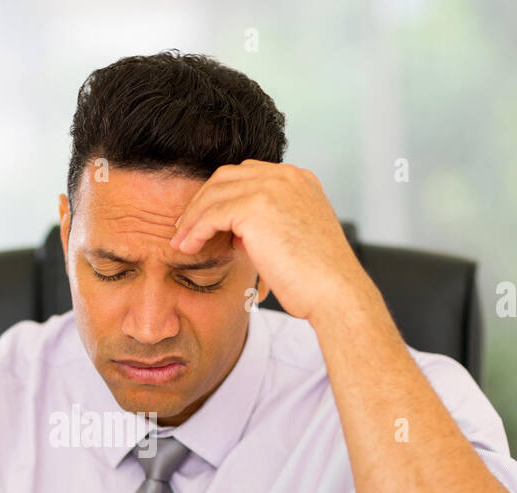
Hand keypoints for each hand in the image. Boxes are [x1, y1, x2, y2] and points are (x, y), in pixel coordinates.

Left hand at [168, 159, 377, 322]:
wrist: (335, 292)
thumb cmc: (318, 278)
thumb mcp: (295, 239)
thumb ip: (271, 225)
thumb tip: (239, 233)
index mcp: (299, 180)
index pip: (248, 175)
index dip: (221, 195)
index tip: (205, 218)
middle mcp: (286, 176)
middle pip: (226, 177)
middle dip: (201, 201)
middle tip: (185, 226)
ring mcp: (271, 187)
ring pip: (214, 194)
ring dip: (193, 218)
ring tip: (181, 240)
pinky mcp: (255, 207)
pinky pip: (211, 214)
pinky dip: (195, 230)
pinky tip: (188, 247)